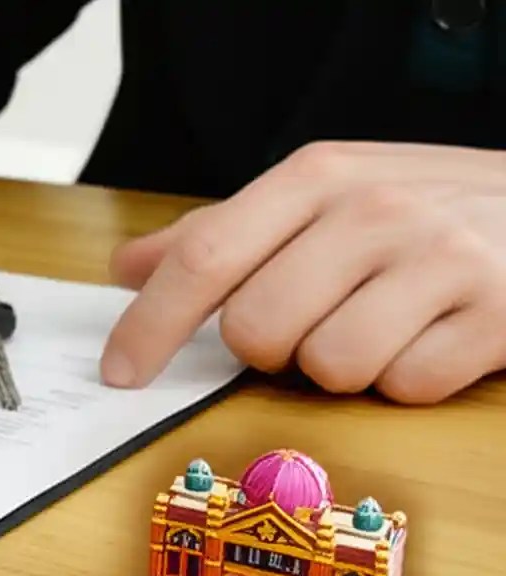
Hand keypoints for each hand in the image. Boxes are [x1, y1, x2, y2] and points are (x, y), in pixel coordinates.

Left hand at [101, 140, 505, 403]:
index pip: (205, 258)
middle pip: (257, 329)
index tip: (119, 372)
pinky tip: (430, 336)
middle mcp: (374, 211)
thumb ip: (221, 234)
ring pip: (329, 367)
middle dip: (269, 347)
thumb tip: (128, 267)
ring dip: (342, 366)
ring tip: (380, 323)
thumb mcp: (320, 196)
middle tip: (313, 319)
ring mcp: (439, 261)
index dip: (151, 323)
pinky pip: (404, 387)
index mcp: (315, 177)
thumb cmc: (417, 209)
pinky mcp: (495, 316)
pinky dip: (406, 378)